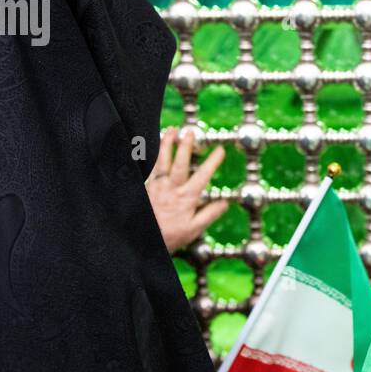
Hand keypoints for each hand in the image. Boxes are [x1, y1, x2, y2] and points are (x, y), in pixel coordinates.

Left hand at [147, 127, 227, 251]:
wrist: (145, 241)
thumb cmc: (170, 236)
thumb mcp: (194, 229)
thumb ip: (210, 214)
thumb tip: (225, 203)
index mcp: (186, 198)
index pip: (202, 176)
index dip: (212, 162)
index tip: (220, 149)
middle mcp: (172, 189)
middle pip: (179, 163)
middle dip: (185, 146)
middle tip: (190, 132)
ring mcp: (157, 187)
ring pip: (162, 162)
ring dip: (166, 144)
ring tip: (171, 130)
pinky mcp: (147, 188)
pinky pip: (151, 168)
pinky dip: (153, 156)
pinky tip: (155, 147)